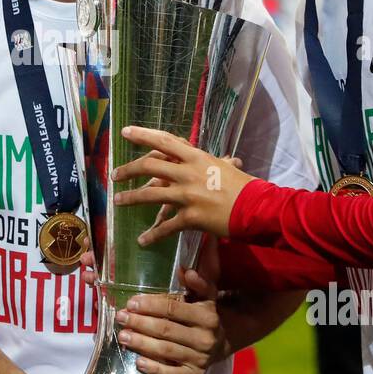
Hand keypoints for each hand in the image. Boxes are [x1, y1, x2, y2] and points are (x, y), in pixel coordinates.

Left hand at [111, 126, 255, 244]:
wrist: (257, 208)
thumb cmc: (245, 186)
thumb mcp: (226, 169)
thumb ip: (215, 163)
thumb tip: (224, 159)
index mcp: (197, 157)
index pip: (164, 141)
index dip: (143, 135)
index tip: (125, 132)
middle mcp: (188, 173)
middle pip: (149, 165)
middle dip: (128, 169)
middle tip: (115, 175)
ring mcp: (187, 195)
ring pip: (150, 194)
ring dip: (131, 198)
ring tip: (118, 202)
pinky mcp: (191, 217)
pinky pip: (166, 227)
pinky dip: (153, 235)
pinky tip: (142, 241)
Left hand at [121, 279, 227, 373]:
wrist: (220, 343)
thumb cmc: (204, 315)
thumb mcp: (204, 297)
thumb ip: (196, 284)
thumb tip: (184, 270)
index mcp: (207, 316)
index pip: (174, 310)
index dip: (151, 306)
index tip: (131, 303)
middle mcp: (205, 339)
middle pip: (166, 330)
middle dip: (140, 323)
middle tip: (121, 318)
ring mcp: (200, 359)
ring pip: (166, 350)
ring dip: (142, 343)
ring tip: (123, 336)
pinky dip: (154, 369)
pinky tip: (138, 362)